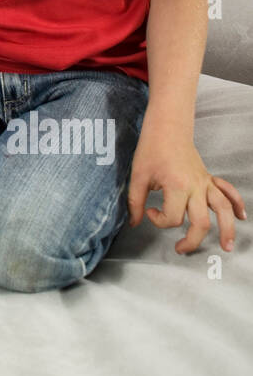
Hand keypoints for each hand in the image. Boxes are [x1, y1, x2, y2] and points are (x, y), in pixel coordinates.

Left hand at [127, 132, 246, 253]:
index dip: (158, 220)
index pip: (172, 217)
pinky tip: (240, 216)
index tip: (149, 212)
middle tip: (179, 248)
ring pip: (222, 210)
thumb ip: (135, 202)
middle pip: (201, 222)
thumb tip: (134, 222)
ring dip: (227, 230)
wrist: (167, 127)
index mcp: (177, 187)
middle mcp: (196, 187)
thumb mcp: (137, 176)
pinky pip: (228, 192)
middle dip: (192, 241)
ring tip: (226, 247)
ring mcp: (205, 183)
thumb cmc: (151, 148)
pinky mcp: (209, 178)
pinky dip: (236, 204)